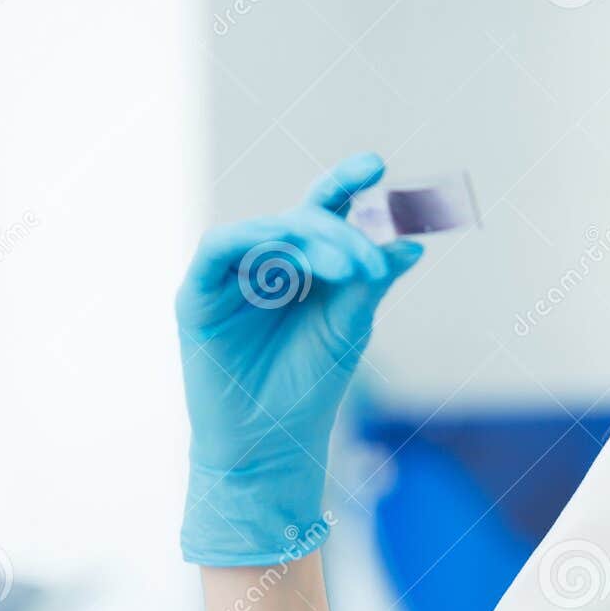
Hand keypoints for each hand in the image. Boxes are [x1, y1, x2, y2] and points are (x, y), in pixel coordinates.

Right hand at [176, 152, 423, 565]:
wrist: (271, 445)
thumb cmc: (311, 387)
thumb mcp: (349, 326)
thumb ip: (372, 281)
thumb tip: (412, 244)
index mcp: (305, 266)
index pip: (324, 211)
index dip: (345, 183)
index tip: (377, 165)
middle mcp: (266, 264)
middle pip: (301, 220)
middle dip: (340, 232)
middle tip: (371, 263)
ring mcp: (230, 277)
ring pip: (267, 231)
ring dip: (309, 240)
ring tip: (348, 270)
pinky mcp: (197, 296)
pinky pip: (220, 247)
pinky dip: (255, 241)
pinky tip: (289, 254)